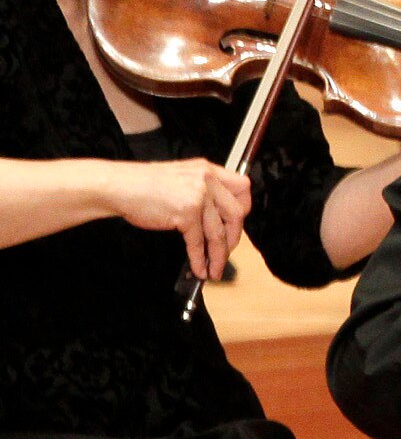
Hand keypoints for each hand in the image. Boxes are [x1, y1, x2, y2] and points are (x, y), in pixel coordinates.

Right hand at [107, 156, 251, 283]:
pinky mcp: (185, 213)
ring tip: (215, 269)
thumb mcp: (182, 176)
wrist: (118, 186)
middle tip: (227, 251)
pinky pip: (198, 242)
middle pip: (236, 213)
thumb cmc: (144, 184)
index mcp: (208, 169)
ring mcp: (197, 197)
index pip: (242, 186)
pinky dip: (200, 259)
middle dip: (234, 237)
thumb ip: (203, 189)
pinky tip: (199, 268)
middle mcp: (207, 181)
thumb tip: (218, 215)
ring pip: (218, 232)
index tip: (237, 224)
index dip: (244, 208)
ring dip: (218, 256)